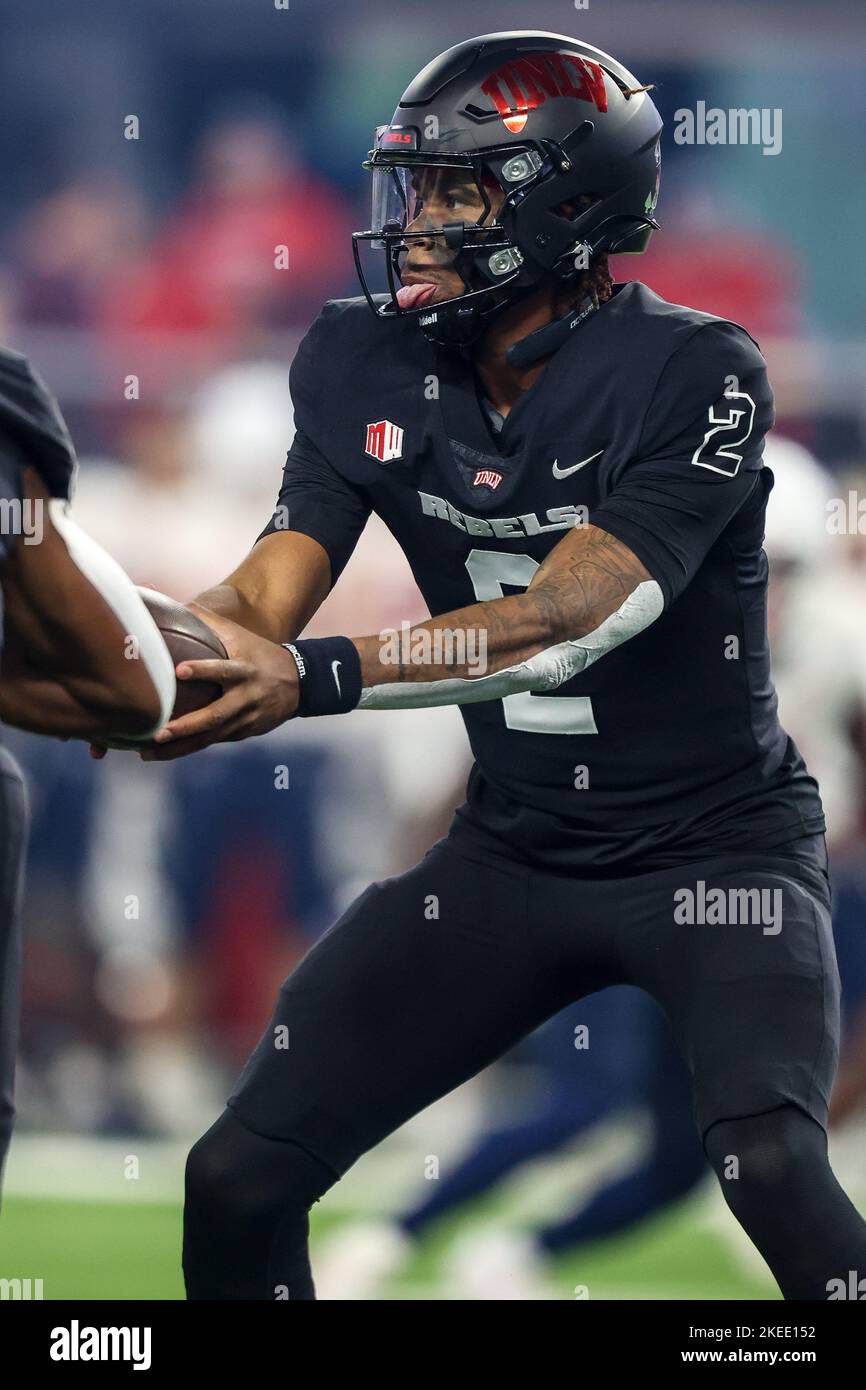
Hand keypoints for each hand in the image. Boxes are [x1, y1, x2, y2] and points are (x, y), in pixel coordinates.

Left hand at [100, 605, 299, 761]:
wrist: (299, 685)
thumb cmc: (259, 654)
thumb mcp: (240, 635)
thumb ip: (207, 620)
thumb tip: (175, 603)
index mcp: (245, 670)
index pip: (224, 670)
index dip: (203, 671)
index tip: (178, 670)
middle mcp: (245, 698)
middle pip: (215, 716)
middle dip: (187, 726)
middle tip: (159, 732)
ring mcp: (244, 720)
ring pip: (210, 738)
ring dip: (179, 747)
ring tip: (148, 753)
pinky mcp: (241, 734)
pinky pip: (211, 743)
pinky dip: (187, 749)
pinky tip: (162, 754)